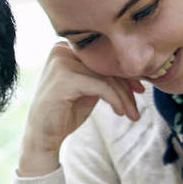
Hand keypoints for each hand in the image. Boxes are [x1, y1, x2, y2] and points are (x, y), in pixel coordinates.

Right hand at [17, 41, 144, 176]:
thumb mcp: (88, 88)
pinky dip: (116, 100)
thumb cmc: (66, 112)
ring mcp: (61, 62)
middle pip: (106, 65)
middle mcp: (61, 49)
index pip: (103, 56)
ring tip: (132, 114)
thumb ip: (104, 75)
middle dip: (127, 87)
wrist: (43, 136)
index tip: (139, 89)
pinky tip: (121, 113)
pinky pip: (101, 86)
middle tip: (137, 107)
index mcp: (66, 47)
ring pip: (106, 76)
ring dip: (124, 98)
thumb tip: (136, 69)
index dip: (124, 72)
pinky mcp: (65, 78)